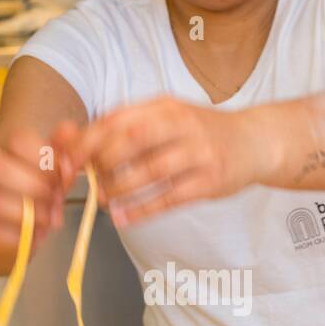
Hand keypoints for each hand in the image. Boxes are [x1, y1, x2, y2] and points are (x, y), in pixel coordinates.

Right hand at [0, 124, 66, 254]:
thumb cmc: (28, 185)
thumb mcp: (48, 166)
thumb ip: (61, 150)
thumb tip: (69, 130)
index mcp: (5, 148)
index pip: (16, 140)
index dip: (43, 156)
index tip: (60, 172)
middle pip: (0, 169)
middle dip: (35, 186)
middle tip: (56, 197)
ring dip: (30, 212)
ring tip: (49, 218)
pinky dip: (20, 234)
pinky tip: (36, 232)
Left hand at [65, 96, 264, 224]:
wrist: (255, 142)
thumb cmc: (202, 132)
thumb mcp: (169, 117)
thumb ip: (130, 126)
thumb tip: (81, 142)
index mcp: (165, 106)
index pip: (118, 119)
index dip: (89, 140)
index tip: (69, 158)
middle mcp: (182, 125)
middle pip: (132, 141)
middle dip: (102, 163)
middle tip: (89, 181)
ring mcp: (198, 153)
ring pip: (151, 171)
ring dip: (120, 189)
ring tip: (104, 201)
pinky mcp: (210, 182)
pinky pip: (170, 198)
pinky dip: (142, 210)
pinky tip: (123, 219)